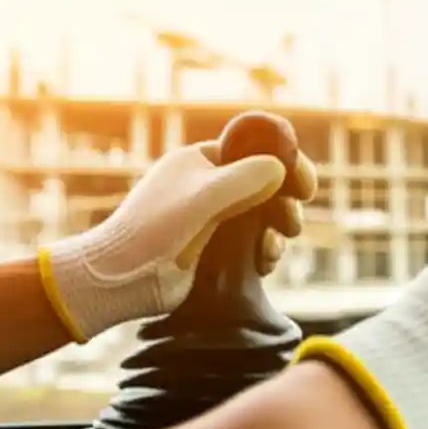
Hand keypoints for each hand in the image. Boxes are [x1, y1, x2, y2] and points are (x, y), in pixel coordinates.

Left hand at [40, 140, 317, 341]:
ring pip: (264, 215)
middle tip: (291, 225)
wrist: (122, 278)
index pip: (255, 151)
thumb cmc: (155, 229)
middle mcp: (208, 184)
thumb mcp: (206, 195)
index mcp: (201, 160)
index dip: (286, 164)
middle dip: (286, 204)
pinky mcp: (214, 246)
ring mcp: (211, 215)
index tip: (306, 186)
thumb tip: (281, 169)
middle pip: (266, 184)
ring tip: (272, 249)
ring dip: (277, 231)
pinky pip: (253, 240)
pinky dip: (264, 250)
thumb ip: (248, 176)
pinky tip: (263, 264)